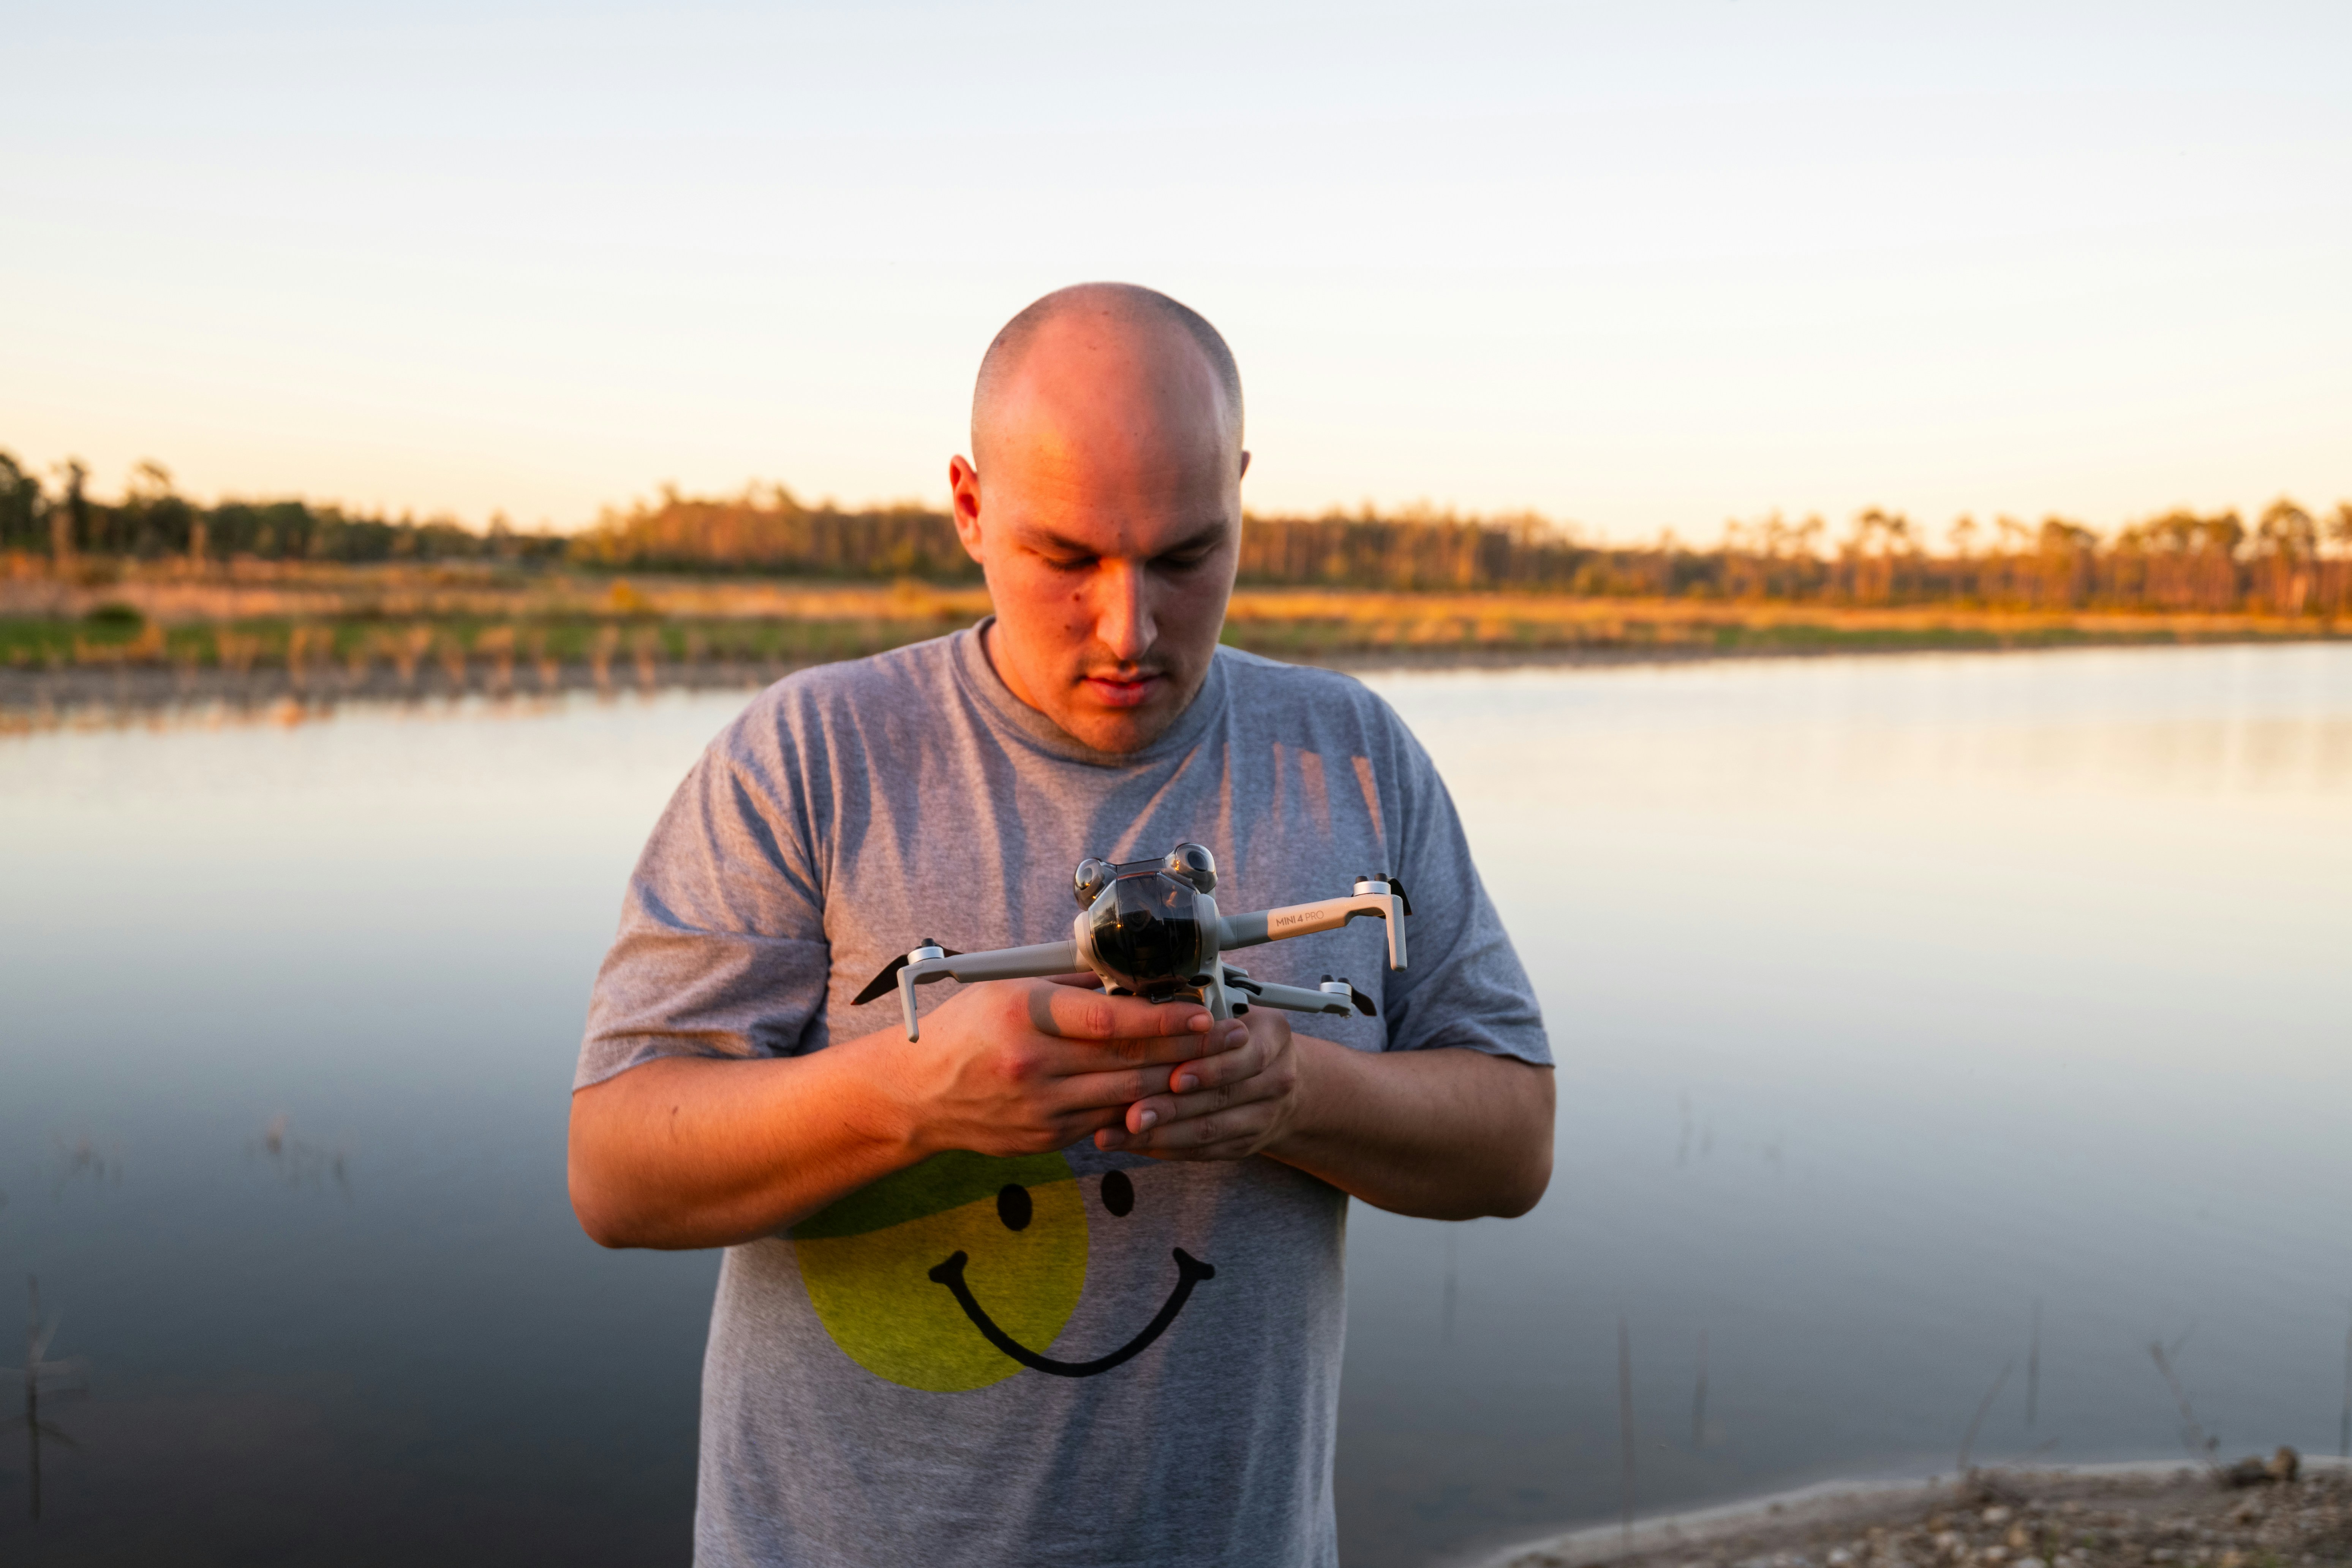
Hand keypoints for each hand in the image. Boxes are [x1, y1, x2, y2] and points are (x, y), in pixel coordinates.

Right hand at [898, 975, 1245, 1159]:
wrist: (917, 1096)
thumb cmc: (964, 1032)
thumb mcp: (1009, 989)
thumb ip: (1070, 987)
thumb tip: (1127, 980)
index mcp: (1027, 1018)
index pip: (1112, 1020)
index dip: (1166, 1017)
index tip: (1204, 1013)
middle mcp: (1036, 1066)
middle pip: (1130, 1059)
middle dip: (1187, 1049)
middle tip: (1228, 1039)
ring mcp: (1042, 1109)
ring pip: (1127, 1095)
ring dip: (1173, 1081)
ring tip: (1211, 1066)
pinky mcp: (1046, 1138)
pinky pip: (1104, 1120)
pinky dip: (1137, 1107)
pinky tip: (1165, 1095)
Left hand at [1095, 1007, 1302, 1161]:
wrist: (1276, 1078)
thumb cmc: (1237, 1033)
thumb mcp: (1230, 1008)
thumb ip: (1196, 1008)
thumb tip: (1141, 1008)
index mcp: (1273, 1036)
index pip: (1246, 1055)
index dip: (1209, 1069)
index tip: (1173, 1078)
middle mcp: (1277, 1079)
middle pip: (1222, 1097)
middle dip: (1173, 1108)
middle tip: (1133, 1115)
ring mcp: (1263, 1117)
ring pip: (1209, 1130)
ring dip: (1162, 1134)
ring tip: (1122, 1133)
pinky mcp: (1244, 1145)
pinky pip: (1202, 1151)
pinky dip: (1165, 1148)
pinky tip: (1132, 1145)